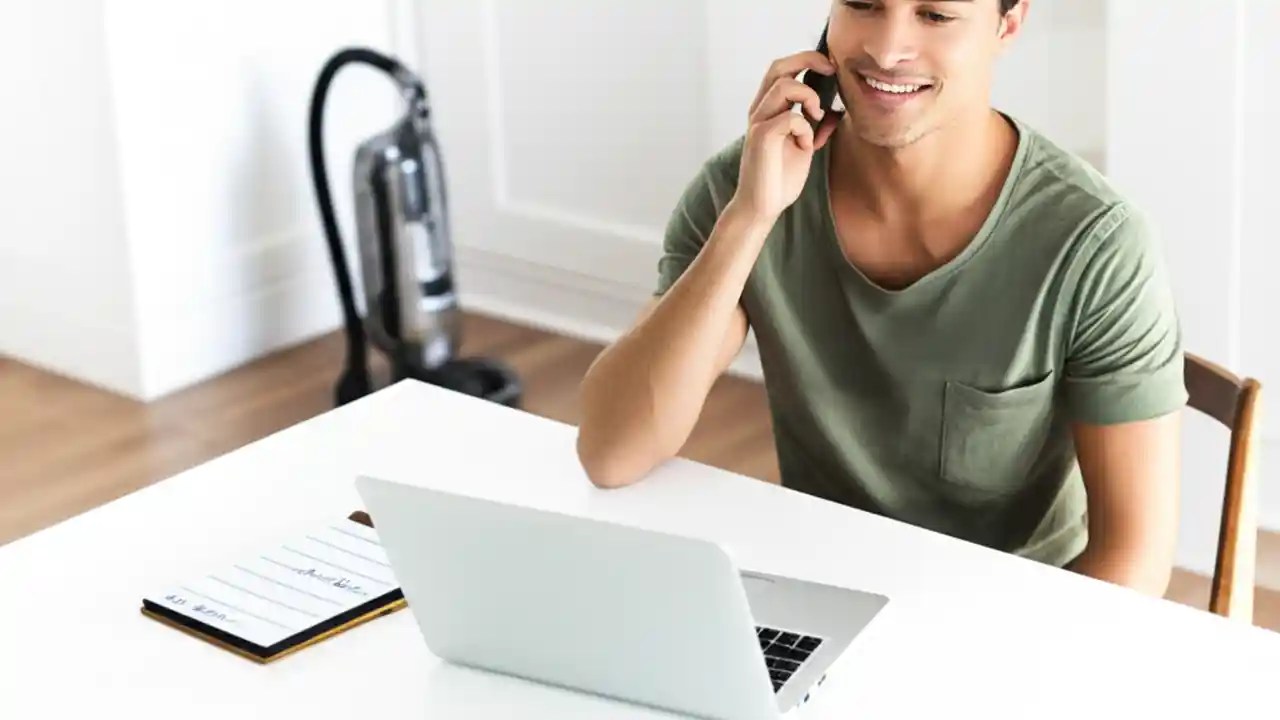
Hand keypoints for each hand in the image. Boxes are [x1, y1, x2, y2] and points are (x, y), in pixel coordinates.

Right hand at [733, 51, 842, 223]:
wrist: (762, 206)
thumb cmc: (780, 177)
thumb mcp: (806, 145)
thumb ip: (815, 124)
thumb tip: (835, 109)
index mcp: (767, 108)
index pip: (782, 68)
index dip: (807, 59)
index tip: (831, 68)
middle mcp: (759, 110)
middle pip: (779, 67)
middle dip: (809, 61)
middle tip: (831, 73)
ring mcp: (758, 123)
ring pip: (785, 86)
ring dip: (810, 97)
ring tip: (817, 117)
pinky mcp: (762, 138)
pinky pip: (790, 117)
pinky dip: (806, 129)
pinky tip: (807, 146)